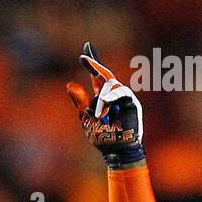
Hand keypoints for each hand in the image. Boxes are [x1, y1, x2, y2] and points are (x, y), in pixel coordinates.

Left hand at [66, 43, 144, 168]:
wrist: (117, 152)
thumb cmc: (103, 138)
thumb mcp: (86, 119)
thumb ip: (80, 102)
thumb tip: (69, 84)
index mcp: (102, 97)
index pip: (96, 76)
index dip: (92, 62)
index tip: (85, 49)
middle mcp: (113, 94)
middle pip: (105, 74)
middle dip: (94, 65)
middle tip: (84, 57)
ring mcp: (123, 98)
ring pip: (110, 85)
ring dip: (101, 98)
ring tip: (97, 114)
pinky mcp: (131, 103)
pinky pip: (121, 93)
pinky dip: (111, 98)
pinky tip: (104, 104)